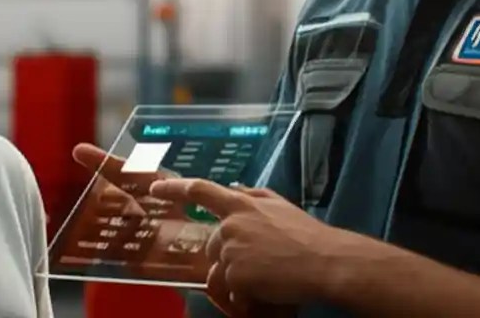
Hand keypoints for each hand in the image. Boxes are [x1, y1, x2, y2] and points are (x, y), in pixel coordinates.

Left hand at [149, 179, 334, 308]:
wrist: (324, 262)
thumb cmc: (306, 234)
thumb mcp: (279, 205)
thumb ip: (253, 195)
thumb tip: (234, 188)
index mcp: (241, 204)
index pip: (200, 190)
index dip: (175, 187)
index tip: (155, 188)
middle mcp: (231, 225)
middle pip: (212, 243)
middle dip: (229, 253)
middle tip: (260, 259)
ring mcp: (231, 250)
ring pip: (221, 267)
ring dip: (239, 274)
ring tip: (268, 273)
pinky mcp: (235, 274)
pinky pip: (232, 288)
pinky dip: (246, 292)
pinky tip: (266, 287)